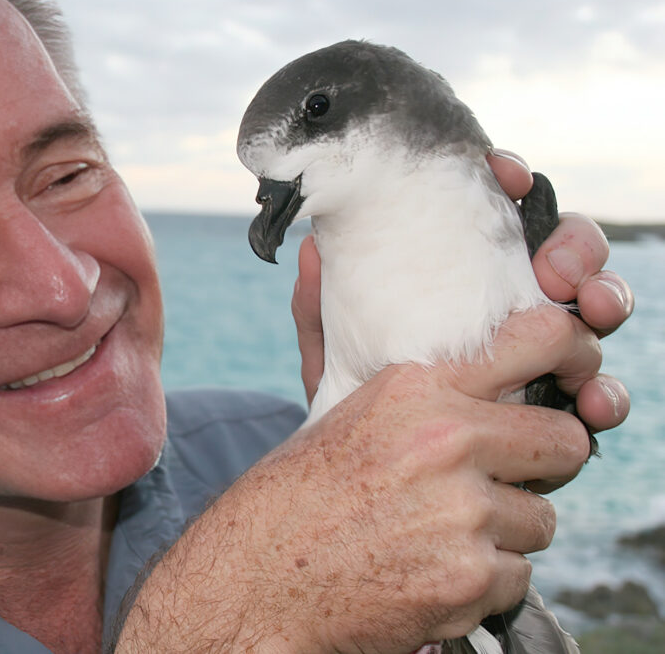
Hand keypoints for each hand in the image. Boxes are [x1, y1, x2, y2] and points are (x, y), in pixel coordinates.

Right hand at [117, 306, 598, 652]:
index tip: (570, 370)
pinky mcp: (470, 575)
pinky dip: (483, 581)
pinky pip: (519, 573)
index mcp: (415, 387)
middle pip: (565, 440)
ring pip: (542, 517)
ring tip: (442, 531)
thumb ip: (331, 326)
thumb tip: (312, 247)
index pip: (542, 340)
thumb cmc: (292, 492)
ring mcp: (463, 510)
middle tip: (500, 477)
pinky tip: (431, 571)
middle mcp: (446, 439)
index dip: (571, 355)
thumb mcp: (324, 401)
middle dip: (540, 464)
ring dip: (503, 531)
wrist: (257, 581)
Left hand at [292, 148, 632, 434]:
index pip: (494, 212)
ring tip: (593, 310)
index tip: (506, 176)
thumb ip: (320, 309)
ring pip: (595, 306)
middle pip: (562, 249)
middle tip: (558, 265)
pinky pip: (600, 390)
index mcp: (459, 274)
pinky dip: (607, 393)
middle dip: (573, 245)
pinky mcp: (561, 402)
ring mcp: (542, 350)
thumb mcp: (330, 355)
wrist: (371, 481)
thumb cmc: (354, 402)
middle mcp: (510, 301)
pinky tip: (595, 404)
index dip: (510, 181)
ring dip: (606, 299)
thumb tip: (311, 251)